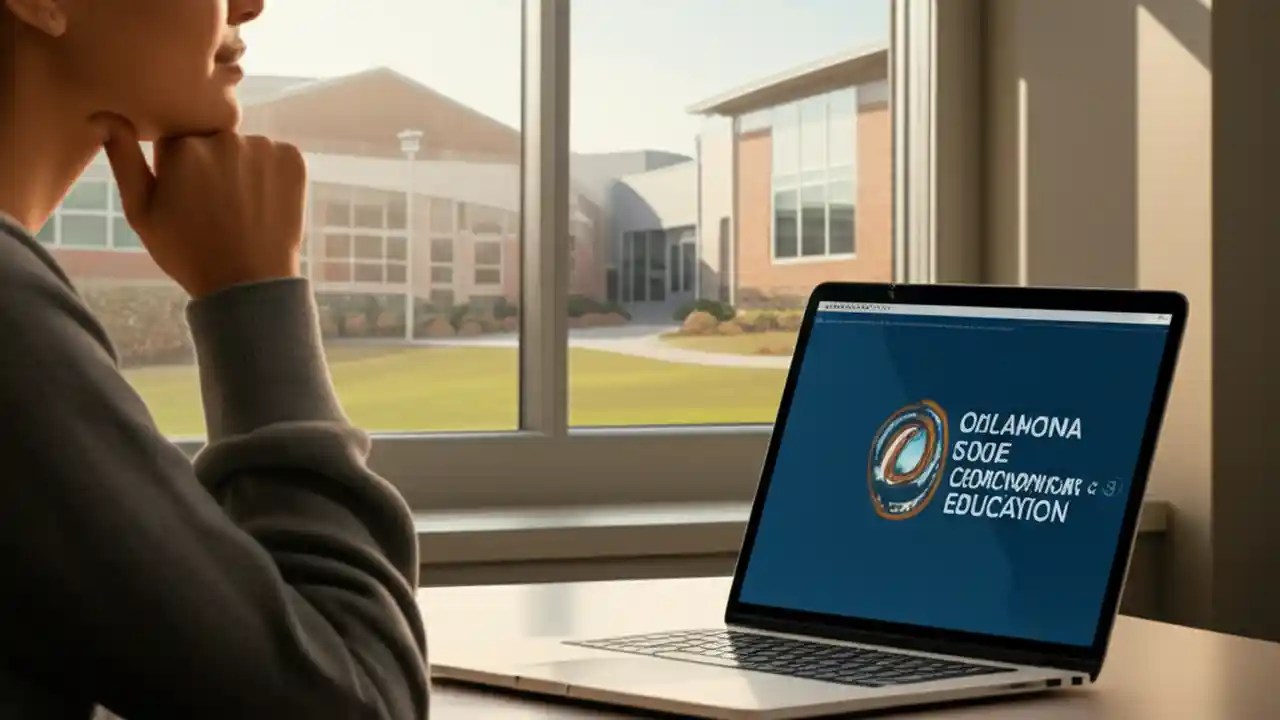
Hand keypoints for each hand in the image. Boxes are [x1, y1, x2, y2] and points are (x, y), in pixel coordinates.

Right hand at [97, 116, 305, 298]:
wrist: (248, 284)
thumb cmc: (188, 252)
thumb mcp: (141, 212)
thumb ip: (123, 159)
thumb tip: (105, 116)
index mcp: (183, 147)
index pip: (178, 142)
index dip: (181, 170)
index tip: (189, 198)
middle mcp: (225, 139)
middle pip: (214, 142)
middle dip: (213, 166)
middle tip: (217, 209)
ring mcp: (263, 148)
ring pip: (246, 150)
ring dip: (244, 169)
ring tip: (243, 210)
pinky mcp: (293, 160)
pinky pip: (276, 157)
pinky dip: (272, 175)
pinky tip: (265, 205)